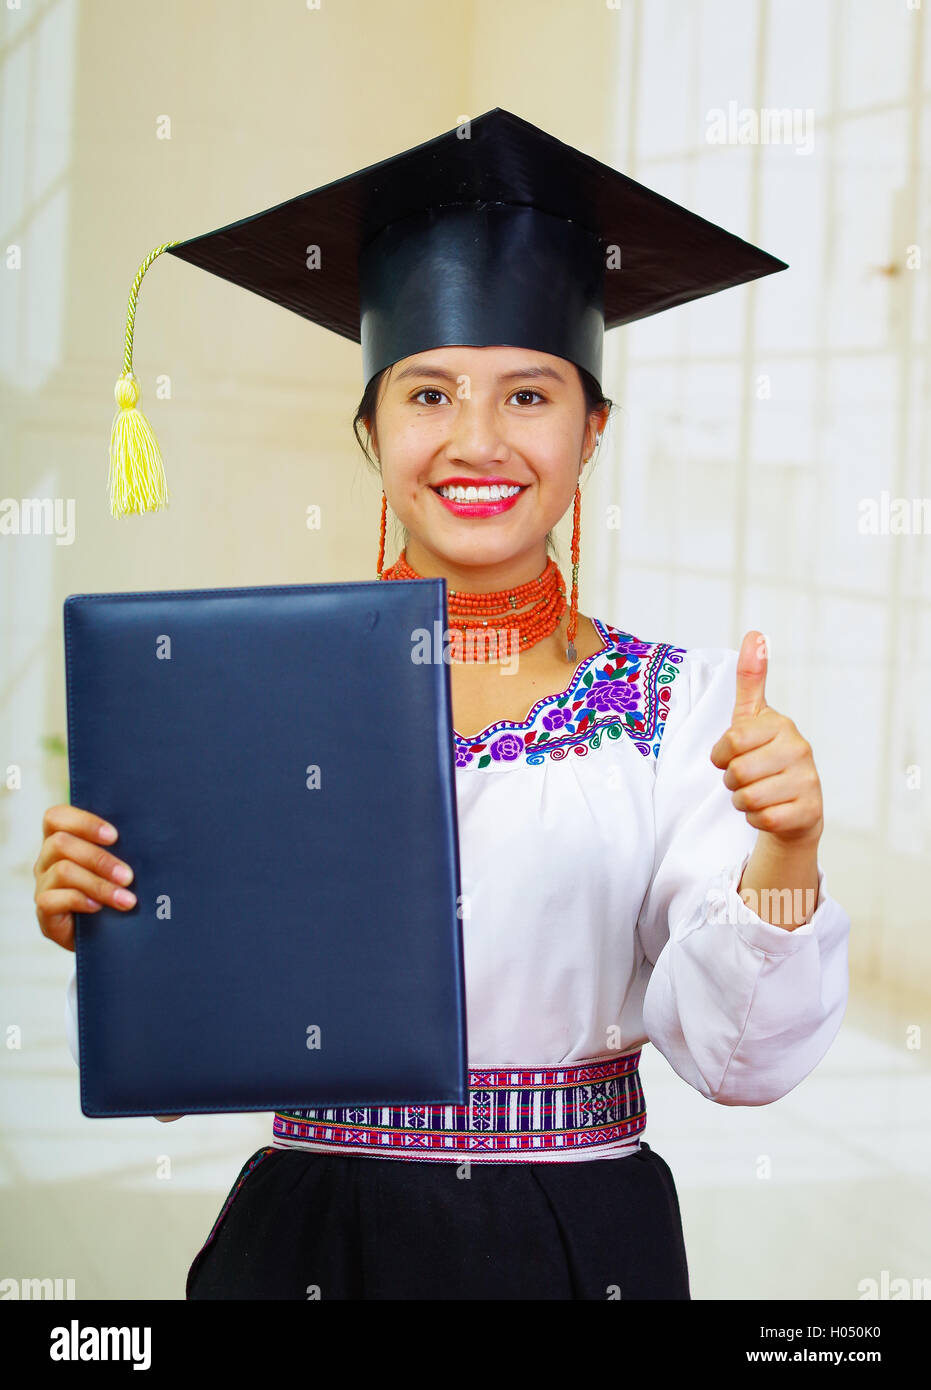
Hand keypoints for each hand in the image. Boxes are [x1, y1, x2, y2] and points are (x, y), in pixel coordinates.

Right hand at [34, 806, 136, 951]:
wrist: (108, 934)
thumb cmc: (117, 890)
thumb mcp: (118, 865)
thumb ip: (122, 848)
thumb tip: (149, 835)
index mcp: (62, 840)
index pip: (56, 817)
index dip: (83, 822)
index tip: (115, 836)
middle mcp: (47, 860)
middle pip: (60, 843)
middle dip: (99, 859)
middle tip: (129, 877)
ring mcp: (43, 885)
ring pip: (62, 871)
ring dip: (98, 884)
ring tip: (126, 900)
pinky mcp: (43, 912)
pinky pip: (51, 900)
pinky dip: (79, 901)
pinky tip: (99, 908)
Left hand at [709, 631, 823, 848]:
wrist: (793, 807)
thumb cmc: (764, 757)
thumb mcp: (751, 717)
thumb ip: (750, 678)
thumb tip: (755, 634)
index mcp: (781, 725)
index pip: (732, 742)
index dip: (721, 755)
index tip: (728, 756)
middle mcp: (800, 749)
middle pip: (737, 773)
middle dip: (731, 782)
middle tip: (745, 779)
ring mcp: (808, 781)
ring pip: (748, 798)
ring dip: (742, 802)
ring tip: (757, 793)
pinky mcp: (810, 812)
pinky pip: (763, 820)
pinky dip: (756, 820)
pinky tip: (769, 810)